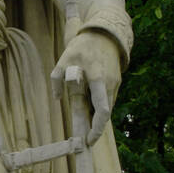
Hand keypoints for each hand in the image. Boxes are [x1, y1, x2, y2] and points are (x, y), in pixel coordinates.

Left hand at [51, 29, 120, 145]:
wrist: (104, 33)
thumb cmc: (82, 47)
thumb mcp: (64, 59)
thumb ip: (57, 79)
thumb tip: (57, 99)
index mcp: (99, 79)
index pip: (103, 110)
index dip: (97, 128)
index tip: (89, 139)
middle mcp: (111, 83)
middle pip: (106, 113)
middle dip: (97, 128)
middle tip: (86, 139)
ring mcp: (116, 83)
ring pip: (108, 107)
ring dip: (98, 118)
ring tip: (86, 126)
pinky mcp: (116, 81)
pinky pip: (108, 99)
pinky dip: (100, 107)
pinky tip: (90, 109)